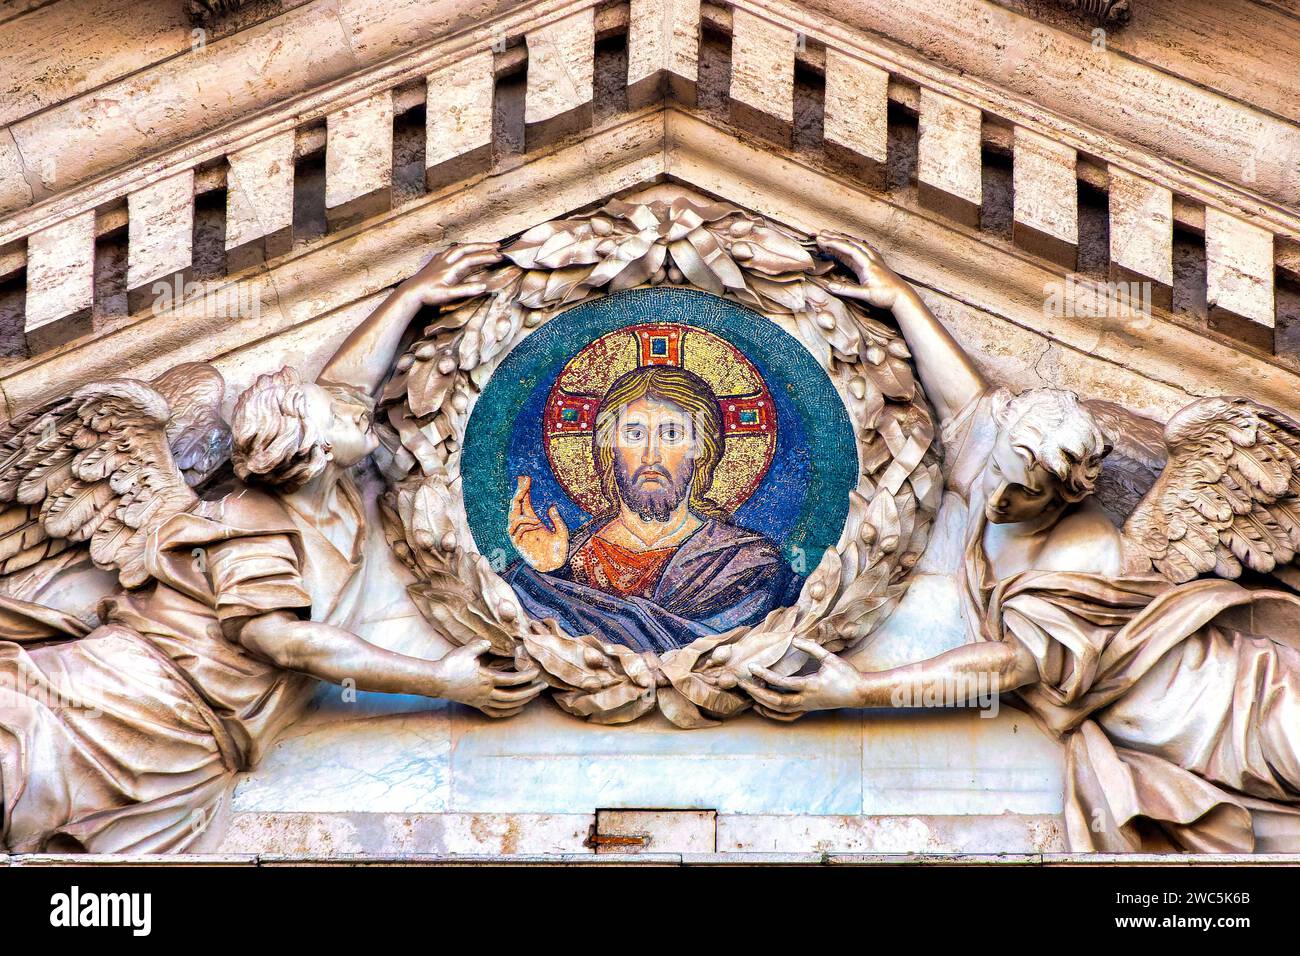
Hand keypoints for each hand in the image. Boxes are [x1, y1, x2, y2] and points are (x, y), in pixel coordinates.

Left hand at [401, 242, 501, 307]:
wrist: (410, 292)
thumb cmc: (429, 296)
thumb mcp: (448, 296)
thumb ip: (466, 290)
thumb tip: (483, 286)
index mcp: (450, 269)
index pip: (471, 259)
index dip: (486, 257)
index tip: (499, 256)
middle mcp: (446, 261)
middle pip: (467, 248)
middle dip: (483, 246)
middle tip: (497, 246)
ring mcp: (440, 259)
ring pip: (459, 247)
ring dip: (473, 245)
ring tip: (484, 246)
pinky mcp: (436, 260)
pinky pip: (451, 250)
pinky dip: (462, 247)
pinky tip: (463, 249)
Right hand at [428, 640, 547, 717]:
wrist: (435, 680)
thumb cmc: (450, 664)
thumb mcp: (466, 651)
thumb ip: (480, 645)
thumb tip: (490, 642)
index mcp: (487, 679)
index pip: (513, 680)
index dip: (527, 677)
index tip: (537, 672)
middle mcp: (486, 693)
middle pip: (514, 696)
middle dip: (531, 692)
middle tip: (544, 686)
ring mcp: (481, 701)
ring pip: (506, 706)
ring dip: (522, 702)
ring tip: (534, 696)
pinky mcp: (476, 705)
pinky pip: (495, 712)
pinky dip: (507, 712)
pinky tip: (515, 709)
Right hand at [508, 476, 568, 572]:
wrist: (554, 567)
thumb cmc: (559, 551)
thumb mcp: (562, 533)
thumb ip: (557, 520)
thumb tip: (552, 507)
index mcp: (534, 520)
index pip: (525, 502)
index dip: (524, 490)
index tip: (526, 478)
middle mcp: (525, 526)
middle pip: (516, 506)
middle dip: (519, 493)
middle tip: (523, 481)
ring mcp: (520, 534)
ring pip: (513, 518)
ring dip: (523, 516)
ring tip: (536, 521)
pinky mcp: (518, 543)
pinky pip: (515, 530)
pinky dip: (524, 525)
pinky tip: (535, 525)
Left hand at [739, 638, 866, 718]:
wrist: (860, 693)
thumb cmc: (847, 675)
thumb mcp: (830, 658)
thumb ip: (811, 648)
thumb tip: (795, 639)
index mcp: (810, 686)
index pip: (781, 682)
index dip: (764, 674)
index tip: (751, 666)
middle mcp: (806, 699)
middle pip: (775, 700)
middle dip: (757, 692)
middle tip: (742, 683)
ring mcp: (806, 706)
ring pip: (779, 709)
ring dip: (762, 702)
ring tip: (748, 693)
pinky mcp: (808, 709)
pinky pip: (786, 715)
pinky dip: (772, 712)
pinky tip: (762, 706)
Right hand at [816, 232, 910, 309]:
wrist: (902, 296)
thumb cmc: (886, 296)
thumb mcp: (865, 295)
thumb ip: (847, 290)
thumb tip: (829, 286)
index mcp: (868, 264)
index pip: (849, 249)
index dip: (834, 244)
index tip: (822, 240)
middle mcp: (870, 258)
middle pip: (851, 243)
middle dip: (835, 238)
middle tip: (820, 234)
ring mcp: (872, 260)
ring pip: (855, 245)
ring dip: (842, 240)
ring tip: (829, 237)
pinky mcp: (873, 264)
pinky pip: (859, 251)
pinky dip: (848, 247)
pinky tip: (843, 246)